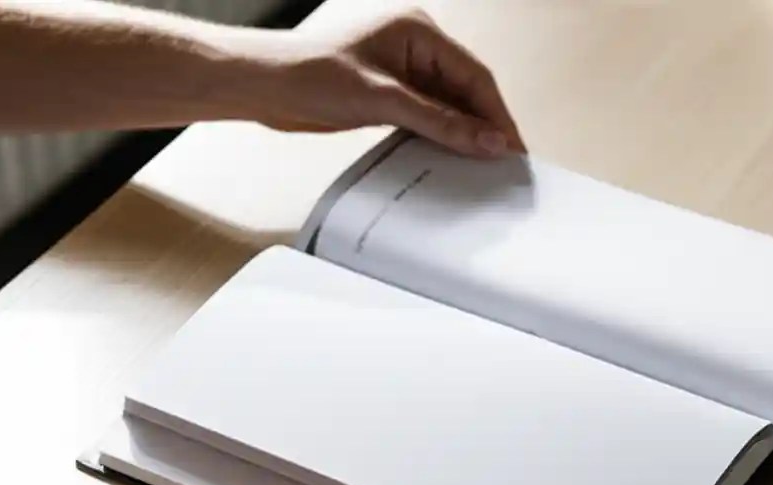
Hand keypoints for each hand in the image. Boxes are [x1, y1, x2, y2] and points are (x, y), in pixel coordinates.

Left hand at [239, 9, 524, 157]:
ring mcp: (400, 68)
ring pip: (447, 104)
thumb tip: (488, 140)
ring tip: (481, 167)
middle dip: (484, 125)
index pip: (474, 74)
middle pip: (465, 89)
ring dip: (462, 133)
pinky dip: (439, 135)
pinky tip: (449, 158)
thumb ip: (440, 121)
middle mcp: (414, 45)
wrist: (260, 86)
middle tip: (505, 162)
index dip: (496, 113)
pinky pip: (426, 114)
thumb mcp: (381, 100)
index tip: (512, 147)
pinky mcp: (387, 91)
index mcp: (418, 29)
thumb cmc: (308, 76)